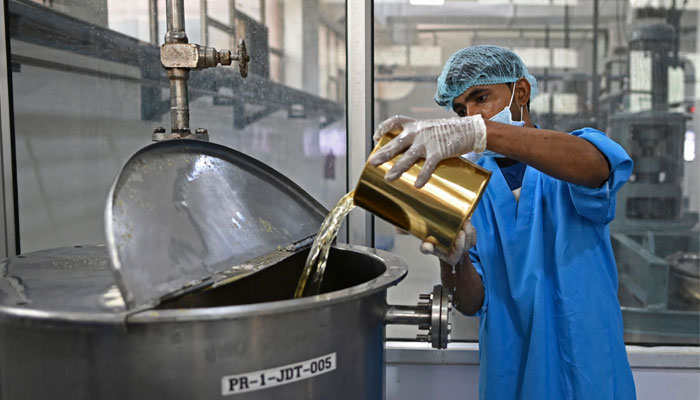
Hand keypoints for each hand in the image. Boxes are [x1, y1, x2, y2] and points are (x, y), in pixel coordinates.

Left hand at [368, 115, 486, 187]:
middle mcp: (419, 132)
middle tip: (373, 163)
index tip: (376, 137)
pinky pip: (429, 165)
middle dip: (384, 153)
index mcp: (416, 125)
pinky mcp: (439, 151)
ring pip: (409, 156)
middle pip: (396, 143)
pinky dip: (422, 175)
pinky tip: (417, 184)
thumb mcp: (430, 129)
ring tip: (389, 178)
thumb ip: (419, 138)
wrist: (469, 129)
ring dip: (397, 167)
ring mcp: (428, 141)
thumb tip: (408, 153)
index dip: (383, 128)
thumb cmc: (449, 132)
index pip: (395, 121)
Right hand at [420, 221, 476, 265]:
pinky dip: (472, 229)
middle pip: (466, 246)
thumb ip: (426, 247)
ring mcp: (464, 246)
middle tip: (465, 224)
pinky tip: (468, 221)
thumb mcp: (427, 245)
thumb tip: (426, 246)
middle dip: (467, 235)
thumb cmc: (431, 242)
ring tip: (466, 221)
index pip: (456, 256)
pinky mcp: (468, 239)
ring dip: (470, 231)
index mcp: (450, 258)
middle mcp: (459, 253)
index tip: (460, 233)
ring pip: (471, 241)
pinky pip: (473, 236)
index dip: (459, 246)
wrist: (434, 234)